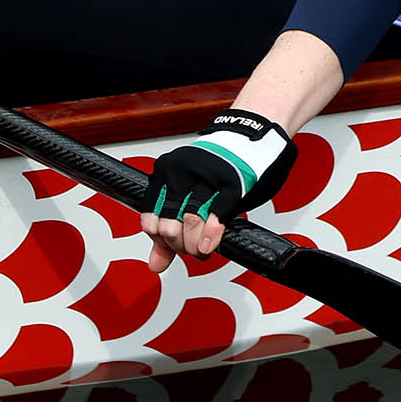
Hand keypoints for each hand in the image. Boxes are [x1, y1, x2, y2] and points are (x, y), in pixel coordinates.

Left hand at [139, 108, 296, 271]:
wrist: (249, 137)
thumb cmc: (216, 169)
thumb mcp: (185, 195)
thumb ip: (167, 229)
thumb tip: (155, 264)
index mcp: (166, 173)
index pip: (152, 219)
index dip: (162, 240)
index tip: (173, 245)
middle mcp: (182, 173)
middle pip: (170, 227)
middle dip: (181, 247)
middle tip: (192, 249)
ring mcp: (206, 178)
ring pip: (191, 224)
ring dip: (197, 247)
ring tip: (203, 249)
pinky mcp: (231, 184)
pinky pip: (217, 216)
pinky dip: (212, 236)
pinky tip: (211, 245)